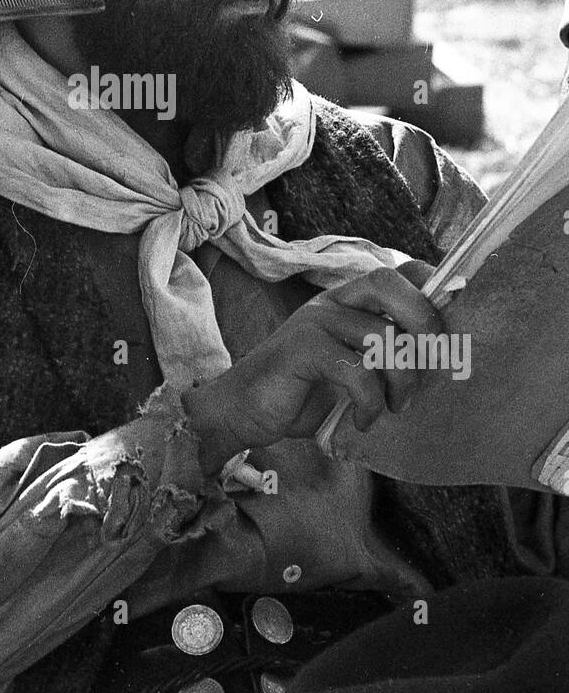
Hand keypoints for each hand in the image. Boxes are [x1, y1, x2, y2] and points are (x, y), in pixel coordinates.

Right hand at [183, 263, 443, 473]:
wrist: (241, 411)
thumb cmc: (300, 392)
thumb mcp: (350, 369)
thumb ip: (383, 355)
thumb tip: (440, 359)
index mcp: (347, 301)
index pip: (399, 271)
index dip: (432, 286)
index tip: (451, 325)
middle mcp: (331, 301)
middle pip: (389, 282)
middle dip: (424, 320)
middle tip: (431, 366)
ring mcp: (314, 321)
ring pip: (381, 336)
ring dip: (401, 380)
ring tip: (393, 407)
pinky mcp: (301, 349)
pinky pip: (356, 371)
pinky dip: (370, 403)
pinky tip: (362, 421)